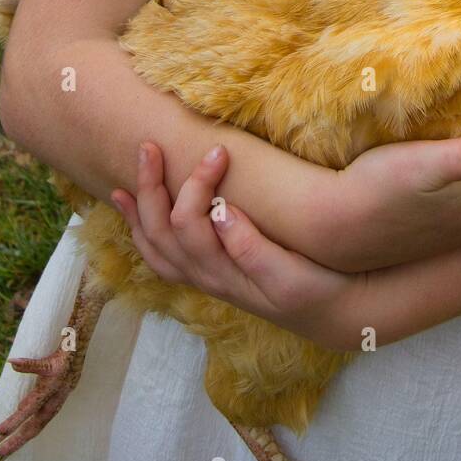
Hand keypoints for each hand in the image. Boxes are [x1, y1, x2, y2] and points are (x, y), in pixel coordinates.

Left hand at [111, 142, 359, 351]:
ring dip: (138, 215)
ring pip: (155, 249)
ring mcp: (208, 280)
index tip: (221, 151)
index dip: (196, 183)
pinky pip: (166, 260)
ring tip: (121, 187)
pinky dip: (147, 238)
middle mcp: (207, 279)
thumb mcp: (290, 273)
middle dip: (150, 188)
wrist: (338, 313)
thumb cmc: (319, 289)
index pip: (188, 223)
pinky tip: (143, 222)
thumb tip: (219, 211)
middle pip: (160, 232)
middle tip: (149, 147)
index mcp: (222, 273)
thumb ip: (252, 248)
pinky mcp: (217, 276)